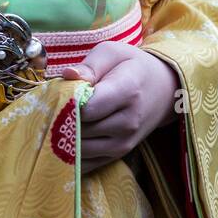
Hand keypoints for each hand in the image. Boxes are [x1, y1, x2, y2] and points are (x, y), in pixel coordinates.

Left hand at [58, 43, 180, 173]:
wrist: (164, 90)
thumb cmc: (131, 66)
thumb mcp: (113, 53)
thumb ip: (90, 65)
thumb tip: (67, 75)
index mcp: (127, 92)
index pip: (87, 108)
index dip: (67, 102)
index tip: (59, 93)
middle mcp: (128, 122)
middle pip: (82, 129)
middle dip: (62, 119)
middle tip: (53, 106)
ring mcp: (124, 142)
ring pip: (81, 149)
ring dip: (64, 137)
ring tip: (58, 118)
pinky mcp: (118, 155)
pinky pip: (87, 164)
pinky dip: (70, 154)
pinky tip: (64, 137)